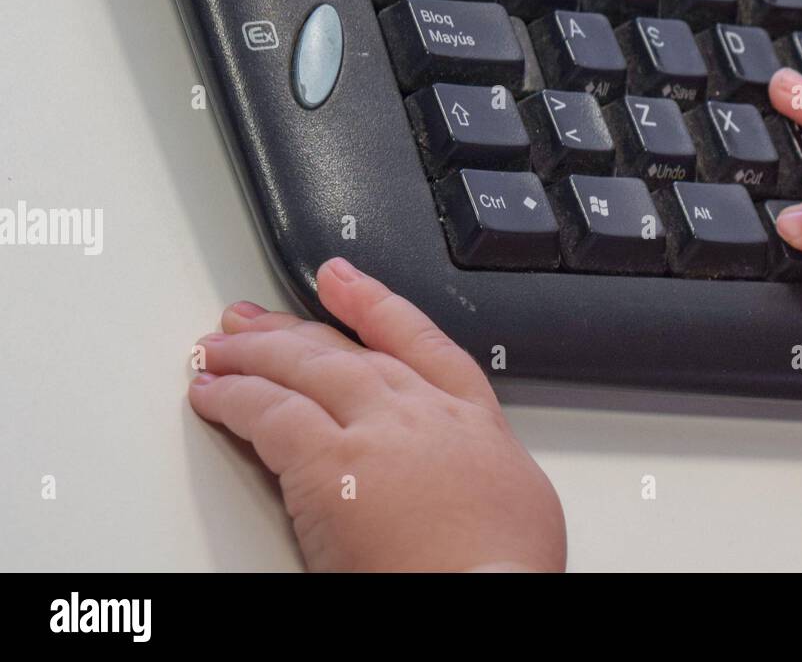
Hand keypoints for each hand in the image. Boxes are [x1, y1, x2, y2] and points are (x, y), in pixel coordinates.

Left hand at [188, 257, 564, 571]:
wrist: (487, 594)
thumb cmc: (507, 565)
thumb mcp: (516, 489)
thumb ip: (476, 454)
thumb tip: (462, 465)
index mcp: (468, 413)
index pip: (414, 337)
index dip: (372, 302)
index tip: (341, 280)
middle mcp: (417, 407)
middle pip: (343, 349)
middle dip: (291, 328)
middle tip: (251, 319)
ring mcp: (371, 430)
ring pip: (302, 369)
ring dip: (254, 353)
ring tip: (217, 348)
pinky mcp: (327, 465)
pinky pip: (269, 414)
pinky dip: (235, 397)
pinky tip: (213, 393)